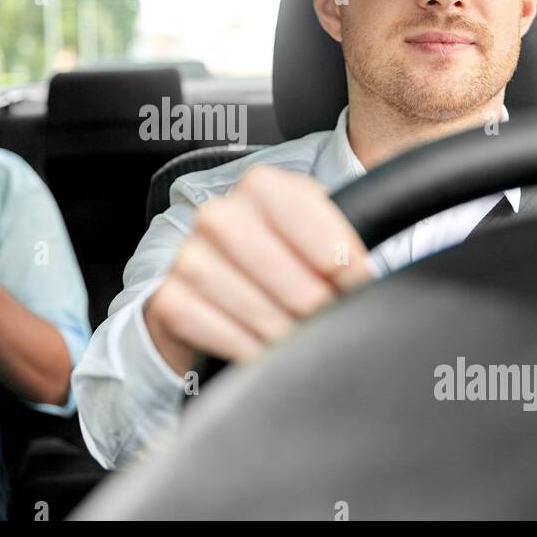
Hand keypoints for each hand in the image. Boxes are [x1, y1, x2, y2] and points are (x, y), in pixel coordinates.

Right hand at [144, 165, 371, 374]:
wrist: (217, 285)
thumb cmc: (279, 258)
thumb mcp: (313, 232)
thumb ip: (341, 243)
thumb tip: (366, 282)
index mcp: (261, 187)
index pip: (313, 224)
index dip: (342, 262)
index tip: (355, 283)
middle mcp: (219, 215)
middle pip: (289, 277)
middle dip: (316, 306)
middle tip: (325, 317)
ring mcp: (189, 257)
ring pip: (256, 308)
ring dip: (285, 332)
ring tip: (296, 335)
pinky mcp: (171, 299)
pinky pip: (219, 333)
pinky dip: (248, 348)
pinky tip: (262, 349)